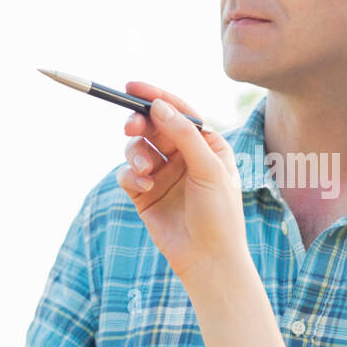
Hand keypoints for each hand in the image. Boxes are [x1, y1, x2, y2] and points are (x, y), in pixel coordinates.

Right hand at [115, 81, 248, 282]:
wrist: (208, 260)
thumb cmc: (219, 214)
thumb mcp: (209, 169)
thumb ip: (184, 135)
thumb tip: (158, 106)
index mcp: (207, 145)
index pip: (179, 112)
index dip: (156, 96)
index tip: (132, 86)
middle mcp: (184, 156)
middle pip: (153, 126)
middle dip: (139, 124)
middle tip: (131, 127)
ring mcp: (163, 175)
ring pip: (137, 149)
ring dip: (136, 154)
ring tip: (145, 172)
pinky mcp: (145, 194)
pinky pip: (127, 174)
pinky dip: (131, 177)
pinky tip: (144, 189)